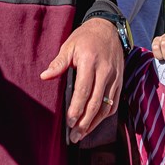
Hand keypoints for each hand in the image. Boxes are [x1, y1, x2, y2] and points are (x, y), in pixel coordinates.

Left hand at [40, 17, 123, 143]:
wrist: (109, 28)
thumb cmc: (85, 37)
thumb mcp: (69, 45)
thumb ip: (58, 63)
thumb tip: (44, 76)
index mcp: (90, 62)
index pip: (84, 91)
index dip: (77, 109)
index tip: (69, 123)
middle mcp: (105, 71)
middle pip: (96, 103)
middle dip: (85, 122)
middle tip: (74, 136)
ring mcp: (115, 77)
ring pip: (106, 106)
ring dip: (94, 123)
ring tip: (82, 134)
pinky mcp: (120, 81)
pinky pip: (114, 103)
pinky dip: (104, 115)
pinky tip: (94, 123)